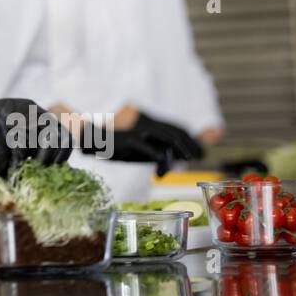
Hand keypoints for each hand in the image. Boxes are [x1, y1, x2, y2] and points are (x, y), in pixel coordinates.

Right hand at [82, 111, 203, 174]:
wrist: (95, 142)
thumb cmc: (118, 148)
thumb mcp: (139, 151)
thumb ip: (154, 153)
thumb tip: (168, 161)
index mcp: (151, 131)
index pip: (175, 133)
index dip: (190, 141)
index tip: (199, 153)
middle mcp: (147, 129)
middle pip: (175, 134)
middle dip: (189, 145)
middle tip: (198, 156)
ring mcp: (140, 134)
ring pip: (166, 139)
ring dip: (178, 149)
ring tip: (187, 158)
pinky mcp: (131, 141)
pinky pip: (149, 148)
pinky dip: (157, 157)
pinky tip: (160, 166)